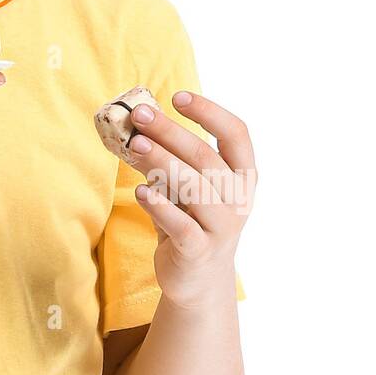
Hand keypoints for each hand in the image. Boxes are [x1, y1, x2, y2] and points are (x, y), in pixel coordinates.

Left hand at [123, 92, 256, 309]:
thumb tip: (133, 125)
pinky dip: (160, 206)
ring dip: (162, 162)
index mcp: (242, 176)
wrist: (199, 278)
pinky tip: (141, 191)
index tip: (178, 96)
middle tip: (140, 115)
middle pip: (206, 156)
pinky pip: (181, 225)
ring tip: (134, 145)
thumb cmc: (192, 219)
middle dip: (170, 132)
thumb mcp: (186, 185)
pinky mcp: (199, 251)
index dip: (209, 112)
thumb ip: (168, 158)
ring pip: (194, 187)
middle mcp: (238, 199)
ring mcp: (222, 227)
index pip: (236, 134)